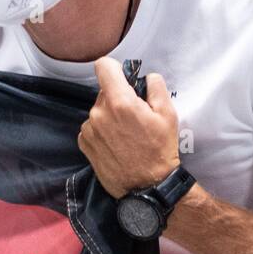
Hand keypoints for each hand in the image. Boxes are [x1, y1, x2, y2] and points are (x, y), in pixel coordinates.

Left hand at [77, 57, 180, 197]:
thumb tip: (147, 76)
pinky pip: (91, 127)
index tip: (123, 77)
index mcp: (119, 101)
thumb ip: (156, 87)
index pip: (103, 66)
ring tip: (126, 134)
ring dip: (109, 115)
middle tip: (134, 115)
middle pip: (104, 91)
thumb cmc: (160, 150)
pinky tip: (116, 144)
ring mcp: (89, 129)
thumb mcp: (168, 114)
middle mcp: (99, 113)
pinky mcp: (84, 144)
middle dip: (118, 97)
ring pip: (98, 110)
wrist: (147, 187)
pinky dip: (101, 130)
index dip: (114, 68)